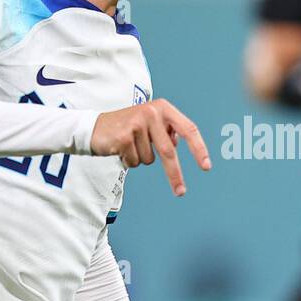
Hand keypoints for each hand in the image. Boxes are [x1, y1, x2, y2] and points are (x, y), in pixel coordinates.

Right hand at [90, 98, 210, 195]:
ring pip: (150, 159)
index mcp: (163, 108)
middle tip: (181, 192)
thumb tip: (179, 143)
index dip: (199, 149)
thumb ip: (167, 131)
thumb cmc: (127, 127)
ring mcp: (137, 123)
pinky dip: (129, 161)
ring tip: (129, 146)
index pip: (189, 129)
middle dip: (174, 174)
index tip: (206, 166)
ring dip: (141, 159)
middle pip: (169, 151)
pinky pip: (135, 161)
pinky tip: (120, 149)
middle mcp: (152, 112)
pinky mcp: (124, 136)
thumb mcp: (150, 123)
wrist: (93, 128)